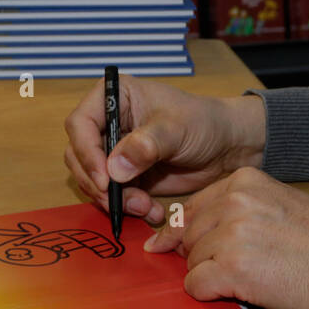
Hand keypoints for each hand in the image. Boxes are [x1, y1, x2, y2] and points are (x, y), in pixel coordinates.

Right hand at [63, 75, 265, 223]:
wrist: (228, 146)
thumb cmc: (205, 123)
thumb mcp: (176, 128)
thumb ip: (146, 145)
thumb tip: (113, 168)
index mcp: (115, 97)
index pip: (80, 124)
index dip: (86, 153)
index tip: (104, 179)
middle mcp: (109, 123)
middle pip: (79, 156)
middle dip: (98, 183)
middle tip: (120, 201)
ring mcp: (115, 151)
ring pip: (93, 180)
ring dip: (114, 199)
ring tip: (145, 208)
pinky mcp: (126, 175)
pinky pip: (112, 195)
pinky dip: (127, 207)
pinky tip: (152, 212)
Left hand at [145, 167, 308, 308]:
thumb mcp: (280, 204)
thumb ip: (239, 208)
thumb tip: (184, 228)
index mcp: (245, 181)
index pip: (193, 208)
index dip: (194, 233)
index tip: (199, 248)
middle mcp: (235, 201)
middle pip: (188, 235)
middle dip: (203, 255)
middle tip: (239, 267)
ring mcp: (232, 235)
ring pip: (191, 262)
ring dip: (211, 275)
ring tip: (250, 277)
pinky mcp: (233, 270)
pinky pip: (196, 286)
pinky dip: (210, 294)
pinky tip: (241, 291)